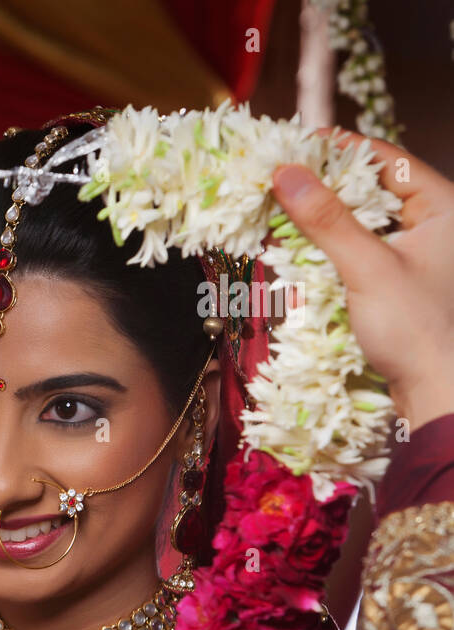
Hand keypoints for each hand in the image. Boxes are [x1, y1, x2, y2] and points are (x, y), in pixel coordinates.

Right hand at [271, 135, 453, 431]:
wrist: (437, 392)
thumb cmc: (414, 328)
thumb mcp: (366, 267)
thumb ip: (326, 219)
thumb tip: (286, 173)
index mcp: (446, 209)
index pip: (390, 160)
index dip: (344, 149)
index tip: (298, 146)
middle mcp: (439, 226)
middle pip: (376, 189)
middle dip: (328, 184)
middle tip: (283, 178)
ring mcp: (422, 256)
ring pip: (367, 221)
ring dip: (326, 217)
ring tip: (284, 211)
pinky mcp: (404, 283)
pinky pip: (364, 250)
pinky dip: (333, 246)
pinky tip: (303, 248)